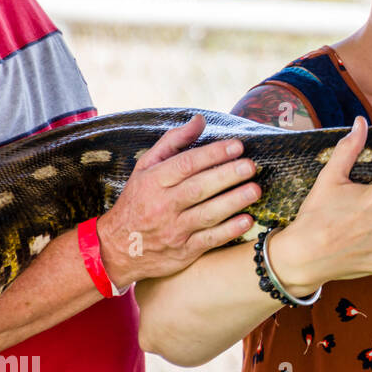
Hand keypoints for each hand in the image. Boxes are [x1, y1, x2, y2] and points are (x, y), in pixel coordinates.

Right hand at [99, 114, 259, 287]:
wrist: (117, 248)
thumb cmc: (138, 200)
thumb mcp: (146, 168)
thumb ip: (173, 142)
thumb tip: (200, 120)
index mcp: (154, 181)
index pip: (186, 164)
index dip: (213, 154)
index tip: (237, 146)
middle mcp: (163, 205)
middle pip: (198, 188)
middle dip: (227, 175)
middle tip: (250, 166)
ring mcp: (174, 229)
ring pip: (207, 214)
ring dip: (233, 202)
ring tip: (255, 190)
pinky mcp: (184, 251)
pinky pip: (209, 240)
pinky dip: (229, 230)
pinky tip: (248, 220)